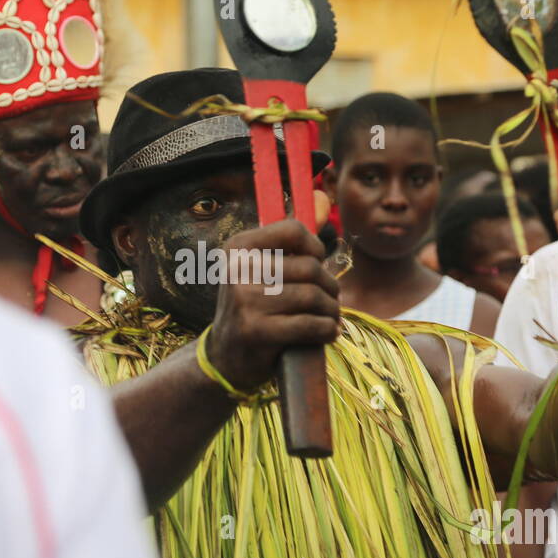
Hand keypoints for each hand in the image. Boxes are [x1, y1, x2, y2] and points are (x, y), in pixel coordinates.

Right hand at [204, 207, 339, 392]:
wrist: (224, 358)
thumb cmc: (253, 308)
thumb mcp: (261, 271)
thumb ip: (290, 241)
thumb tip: (320, 199)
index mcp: (238, 248)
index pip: (293, 230)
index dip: (316, 248)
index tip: (317, 265)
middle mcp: (237, 271)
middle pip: (310, 268)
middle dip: (331, 287)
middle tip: (332, 300)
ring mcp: (245, 302)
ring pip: (313, 297)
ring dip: (332, 311)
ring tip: (331, 317)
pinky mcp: (256, 332)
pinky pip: (309, 324)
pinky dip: (327, 330)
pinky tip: (328, 333)